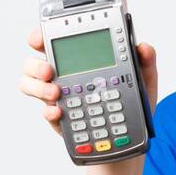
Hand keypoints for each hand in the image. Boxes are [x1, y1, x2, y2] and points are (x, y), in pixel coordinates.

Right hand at [19, 27, 158, 134]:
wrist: (129, 137)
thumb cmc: (131, 105)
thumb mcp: (143, 81)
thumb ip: (145, 62)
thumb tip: (144, 47)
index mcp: (80, 61)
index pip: (54, 43)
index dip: (40, 37)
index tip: (40, 38)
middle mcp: (63, 76)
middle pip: (33, 64)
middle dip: (35, 64)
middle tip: (49, 70)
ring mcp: (57, 97)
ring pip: (30, 86)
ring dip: (38, 87)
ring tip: (56, 92)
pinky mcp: (59, 118)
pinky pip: (45, 112)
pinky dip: (49, 111)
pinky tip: (59, 111)